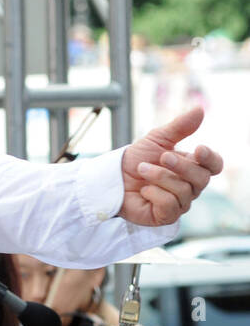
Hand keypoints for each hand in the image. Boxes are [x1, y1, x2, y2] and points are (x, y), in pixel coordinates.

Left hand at [119, 108, 222, 225]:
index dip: (210, 159)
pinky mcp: (165, 216)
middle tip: (161, 157)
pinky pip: (170, 206)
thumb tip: (200, 109)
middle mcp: (190, 187)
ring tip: (142, 170)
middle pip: (202, 179)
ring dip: (159, 177)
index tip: (199, 149)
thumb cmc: (135, 159)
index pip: (214, 166)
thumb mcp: (156, 139)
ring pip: (184, 191)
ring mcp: (179, 203)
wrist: (111, 177)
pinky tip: (144, 190)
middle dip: (180, 166)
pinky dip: (154, 194)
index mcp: (192, 167)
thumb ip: (179, 127)